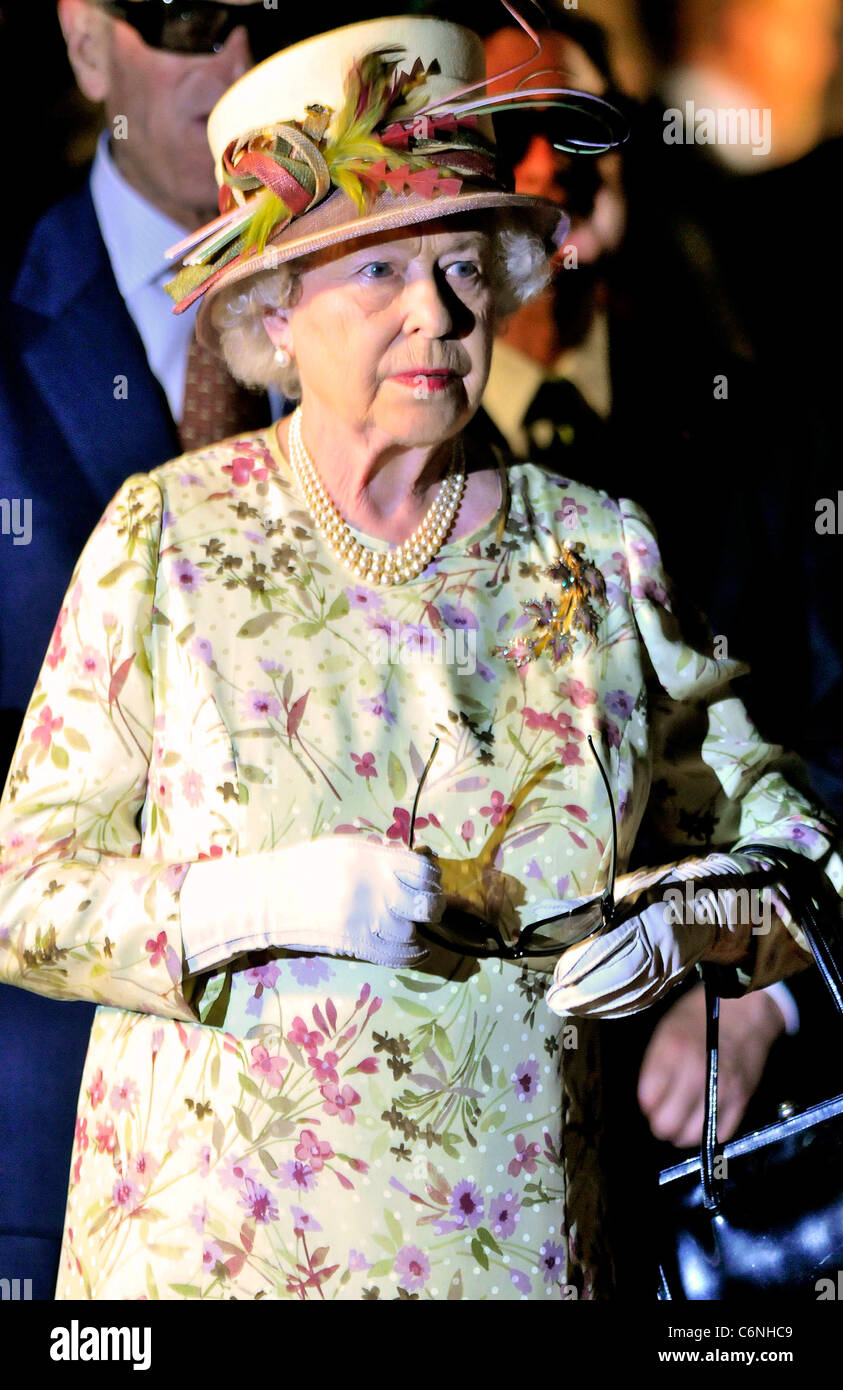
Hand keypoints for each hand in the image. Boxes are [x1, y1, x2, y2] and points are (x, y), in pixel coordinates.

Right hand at [180, 836, 444, 972]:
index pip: (424, 871)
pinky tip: (413, 947)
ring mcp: (365, 921)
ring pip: (413, 932)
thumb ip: (384, 857)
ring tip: (406, 922)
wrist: (269, 896)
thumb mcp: (348, 849)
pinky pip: (399, 956)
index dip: (432, 877)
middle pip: (428, 904)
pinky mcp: (355, 946)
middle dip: (433, 905)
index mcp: (372, 859)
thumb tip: (420, 865)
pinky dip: (412, 953)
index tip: (426, 880)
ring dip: (416, 929)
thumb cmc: (307, 867)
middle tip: (427, 905)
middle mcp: (374, 890)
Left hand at [544, 852, 763, 1017]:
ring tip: (568, 1008)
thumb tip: (548, 916)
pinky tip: (594, 1010)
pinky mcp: (672, 981)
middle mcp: (665, 946)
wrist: (703, 907)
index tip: (559, 975)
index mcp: (651, 918)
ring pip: (633, 993)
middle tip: (556, 1001)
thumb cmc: (656, 892)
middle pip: (622, 975)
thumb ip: (589, 906)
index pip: (614, 946)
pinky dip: (617, 1008)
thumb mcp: (624, 889)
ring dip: (598, 1005)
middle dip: (586, 991)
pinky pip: (643, 1000)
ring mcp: (673, 967)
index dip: (585, 964)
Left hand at [637, 982, 785, 1146]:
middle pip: (667, 1123)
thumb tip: (649, 1101)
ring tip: (682, 1123)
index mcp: (671, 1051)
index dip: (646, 1104)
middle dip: (660, 1123)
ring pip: (692, 1135)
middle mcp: (695, 1072)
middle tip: (664, 1115)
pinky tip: (703, 1122)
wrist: (745, 1010)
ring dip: (682, 1134)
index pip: (647, 1099)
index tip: (651, 1100)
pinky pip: (721, 1133)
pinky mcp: (742, 1099)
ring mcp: (720, 1088)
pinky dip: (709, 1133)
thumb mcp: (666, 1029)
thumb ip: (655, 1064)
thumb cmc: (700, 1016)